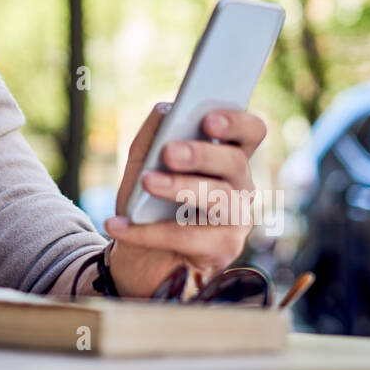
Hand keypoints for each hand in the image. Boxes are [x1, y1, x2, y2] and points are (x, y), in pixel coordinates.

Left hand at [103, 102, 266, 297]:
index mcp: (226, 158)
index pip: (250, 132)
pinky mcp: (223, 250)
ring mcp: (236, 220)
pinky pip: (187, 236)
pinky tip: (118, 225)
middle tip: (169, 152)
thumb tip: (165, 110)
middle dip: (202, 154)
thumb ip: (153, 137)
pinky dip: (147, 231)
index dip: (236, 122)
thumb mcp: (143, 167)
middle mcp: (240, 187)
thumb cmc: (148, 206)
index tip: (208, 119)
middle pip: (234, 163)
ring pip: (218, 197)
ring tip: (146, 183)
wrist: (139, 259)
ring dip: (179, 188)